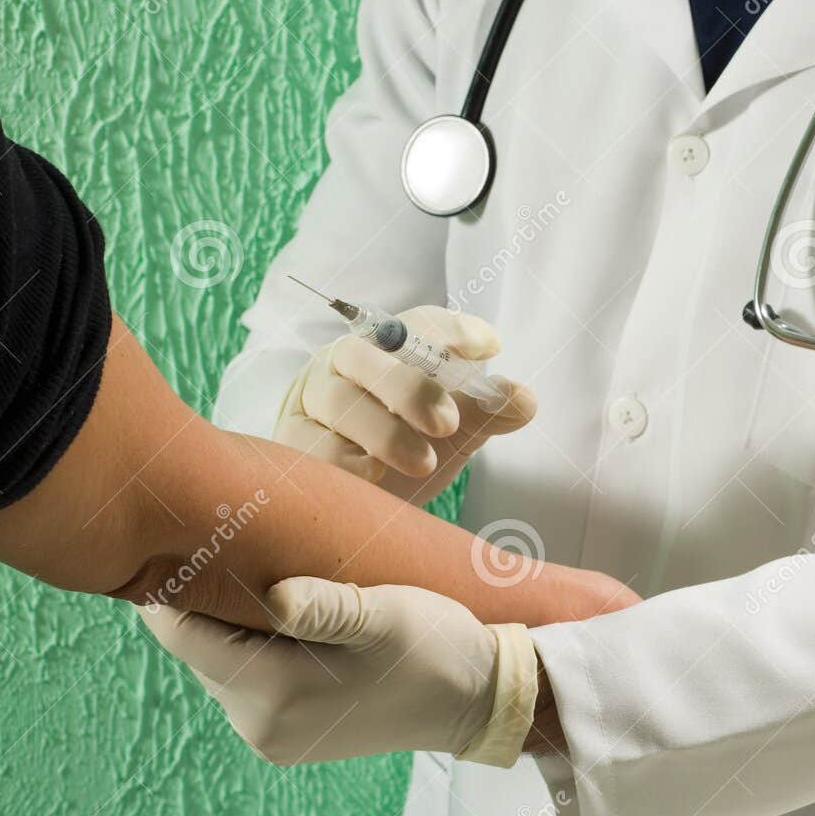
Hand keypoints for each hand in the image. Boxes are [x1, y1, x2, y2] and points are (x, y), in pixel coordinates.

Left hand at [140, 576, 522, 764]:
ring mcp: (271, 737)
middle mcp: (260, 726)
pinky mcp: (286, 737)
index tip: (172, 532)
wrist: (477, 699)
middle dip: (204, 599)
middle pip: (195, 648)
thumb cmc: (436, 647)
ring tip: (261, 575)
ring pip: (219, 663)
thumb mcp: (387, 614)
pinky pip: (245, 682)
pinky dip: (254, 647)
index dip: (166, 584)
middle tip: (224, 540)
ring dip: (232, 623)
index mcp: (275, 694)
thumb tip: (271, 592)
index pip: (180, 634)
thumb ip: (326, 605)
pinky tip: (284, 615)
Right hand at [274, 307, 535, 502]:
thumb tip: (524, 399)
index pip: (420, 323)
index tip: (488, 346)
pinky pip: (310, 444)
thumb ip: (491, 411)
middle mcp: (348, 361)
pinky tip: (370, 475)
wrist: (358, 492)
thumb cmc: (412, 440)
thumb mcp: (459, 428)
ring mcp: (313, 396)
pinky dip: (343, 459)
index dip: (452, 330)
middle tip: (448, 423)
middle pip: (368, 357)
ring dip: (384, 433)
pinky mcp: (290, 438)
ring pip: (339, 401)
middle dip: (410, 389)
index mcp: (394, 345)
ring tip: (421, 463)